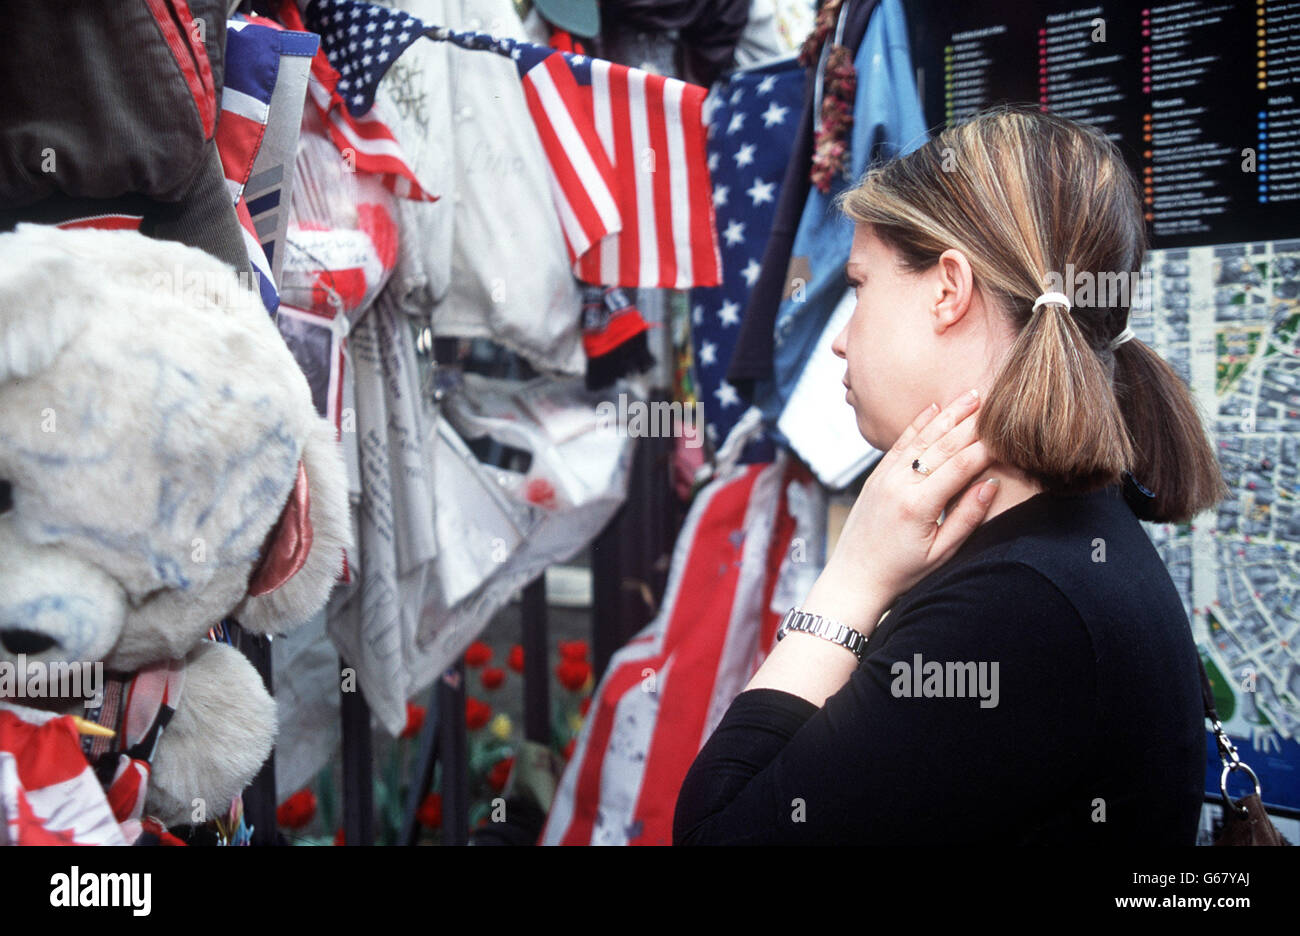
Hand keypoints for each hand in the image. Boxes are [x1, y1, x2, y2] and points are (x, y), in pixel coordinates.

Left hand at [801, 389, 997, 634]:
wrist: (854, 578)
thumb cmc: (901, 572)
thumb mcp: (940, 554)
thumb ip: (966, 517)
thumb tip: (991, 484)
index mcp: (917, 506)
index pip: (960, 467)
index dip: (986, 448)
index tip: (1008, 433)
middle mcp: (898, 485)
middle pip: (941, 446)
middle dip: (970, 422)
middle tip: (994, 400)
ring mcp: (883, 478)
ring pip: (920, 438)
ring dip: (947, 415)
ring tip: (971, 396)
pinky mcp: (875, 477)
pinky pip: (899, 444)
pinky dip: (917, 425)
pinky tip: (934, 409)